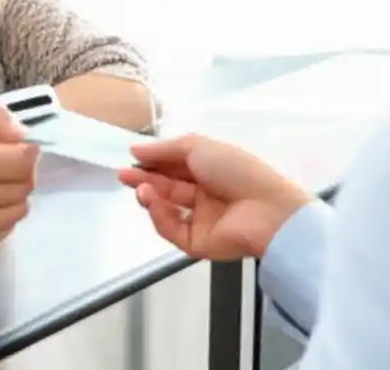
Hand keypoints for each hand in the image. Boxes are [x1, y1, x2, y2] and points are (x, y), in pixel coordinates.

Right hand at [0, 106, 39, 258]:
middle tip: (4, 165)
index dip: (28, 152)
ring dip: (13, 195)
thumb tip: (22, 136)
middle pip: (23, 187)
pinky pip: (2, 233)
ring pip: (18, 211)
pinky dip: (0, 217)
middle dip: (20, 172)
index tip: (20, 148)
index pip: (22, 162)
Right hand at [118, 134, 310, 260]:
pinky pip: (172, 230)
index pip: (175, 167)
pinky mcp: (198, 243)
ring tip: (141, 189)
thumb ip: (165, 150)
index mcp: (210, 170)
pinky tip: (154, 203)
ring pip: (166, 209)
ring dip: (151, 197)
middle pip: (167, 188)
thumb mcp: (200, 147)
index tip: (132, 159)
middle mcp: (205, 195)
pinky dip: (160, 216)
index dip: (153, 163)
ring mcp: (201, 220)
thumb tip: (136, 149)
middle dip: (145, 180)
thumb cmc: (238, 171)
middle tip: (123, 175)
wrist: (266, 210)